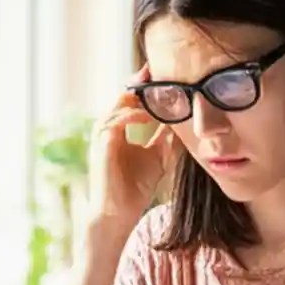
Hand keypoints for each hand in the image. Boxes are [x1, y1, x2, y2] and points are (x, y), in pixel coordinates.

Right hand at [87, 66, 177, 229]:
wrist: (120, 212)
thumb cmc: (135, 187)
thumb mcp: (157, 156)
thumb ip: (165, 137)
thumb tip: (183, 121)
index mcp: (118, 129)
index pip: (130, 100)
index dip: (145, 87)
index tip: (165, 74)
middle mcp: (107, 128)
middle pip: (123, 95)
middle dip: (141, 83)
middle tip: (161, 71)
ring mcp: (101, 135)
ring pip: (118, 104)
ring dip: (139, 97)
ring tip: (159, 91)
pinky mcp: (101, 145)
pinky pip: (115, 121)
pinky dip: (132, 116)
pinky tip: (150, 115)